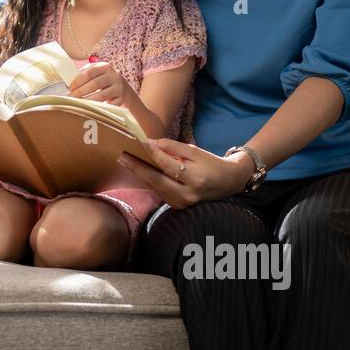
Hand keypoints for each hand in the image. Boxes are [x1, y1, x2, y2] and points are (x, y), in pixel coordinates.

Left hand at [68, 61, 132, 106]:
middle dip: (81, 92)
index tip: (70, 88)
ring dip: (88, 101)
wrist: (121, 86)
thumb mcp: (94, 73)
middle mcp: (114, 76)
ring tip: (78, 104)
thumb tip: (67, 84)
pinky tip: (91, 109)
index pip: (89, 73)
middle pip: (95, 84)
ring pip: (102, 96)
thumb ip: (83, 76)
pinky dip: (100, 108)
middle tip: (71, 98)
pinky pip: (109, 105)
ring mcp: (119, 88)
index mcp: (105, 67)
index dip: (78, 81)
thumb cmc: (101, 80)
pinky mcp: (120, 99)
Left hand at [116, 138, 255, 208]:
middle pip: (157, 180)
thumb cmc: (211, 164)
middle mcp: (188, 194)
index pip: (168, 165)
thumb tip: (152, 143)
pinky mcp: (179, 207)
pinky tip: (140, 171)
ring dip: (140, 174)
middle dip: (137, 167)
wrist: (228, 183)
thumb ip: (174, 147)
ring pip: (156, 187)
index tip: (141, 142)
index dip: (154, 153)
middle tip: (122, 156)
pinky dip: (150, 181)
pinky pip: (160, 192)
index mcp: (195, 178)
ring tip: (126, 161)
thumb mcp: (195, 152)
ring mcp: (183, 204)